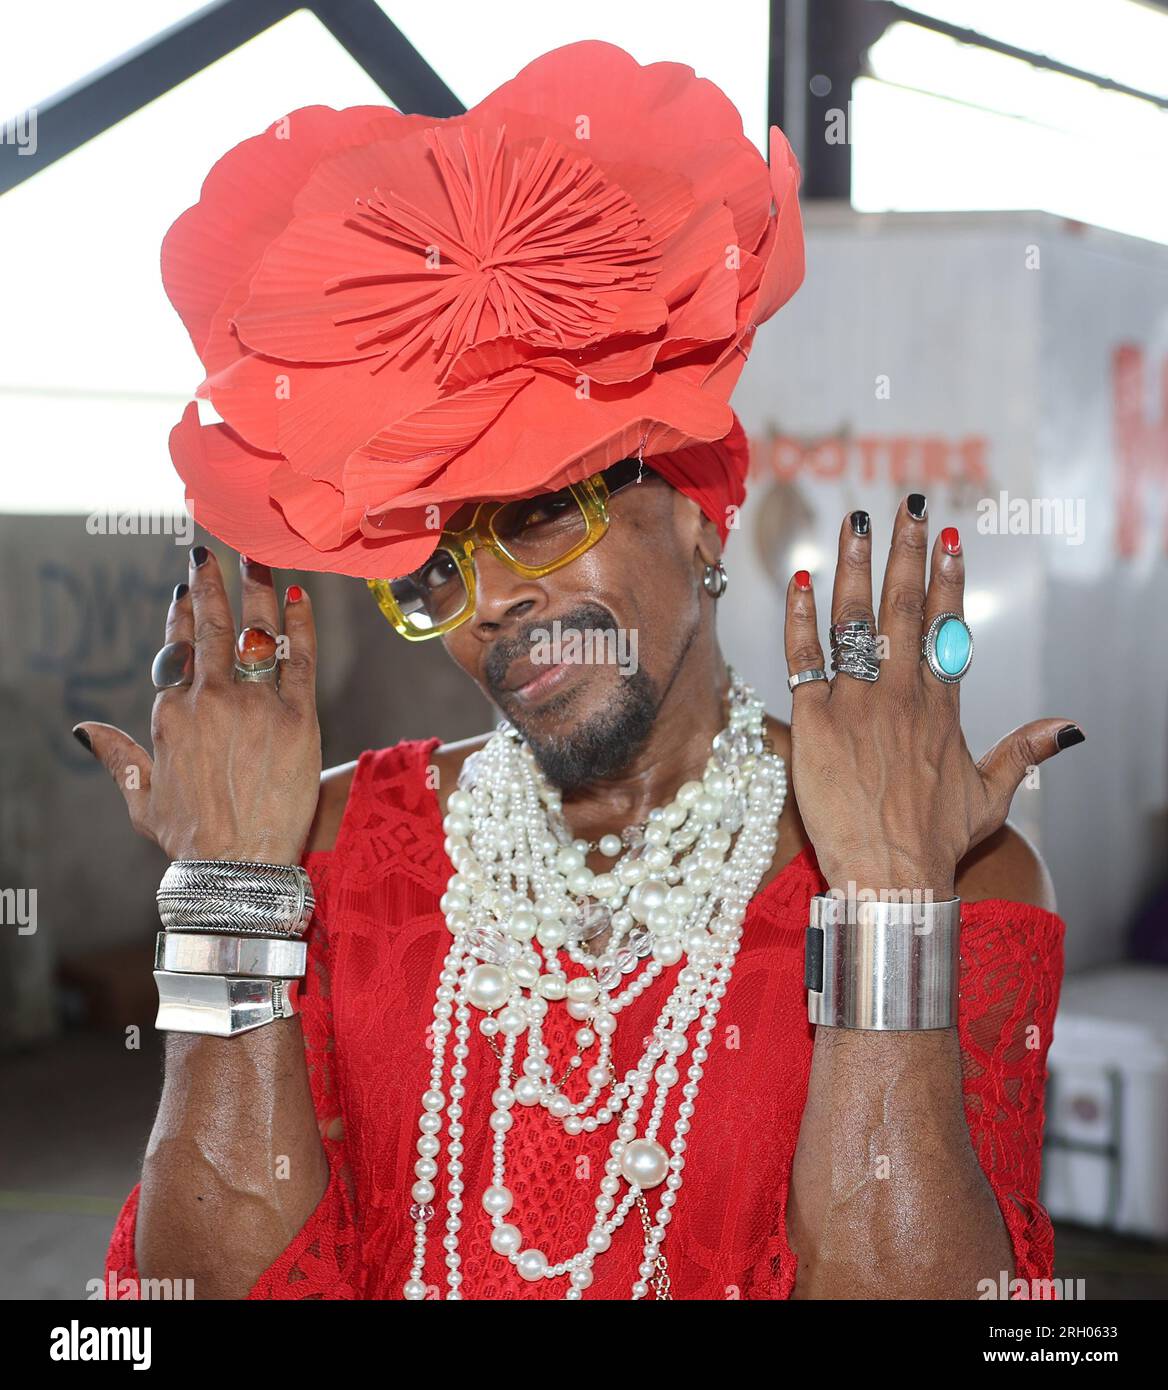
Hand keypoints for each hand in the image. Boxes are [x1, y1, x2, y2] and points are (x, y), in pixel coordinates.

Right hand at [73, 547, 321, 864]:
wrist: (237, 867)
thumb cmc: (190, 840)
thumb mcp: (142, 798)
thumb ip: (119, 757)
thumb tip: (87, 731)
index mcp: (171, 715)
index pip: (177, 651)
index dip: (183, 615)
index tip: (186, 587)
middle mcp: (209, 700)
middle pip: (213, 628)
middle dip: (213, 585)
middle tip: (215, 552)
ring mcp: (254, 705)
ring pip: (255, 634)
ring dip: (256, 590)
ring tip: (258, 557)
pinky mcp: (297, 718)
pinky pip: (300, 659)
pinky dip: (300, 625)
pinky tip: (300, 597)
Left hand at [783, 499, 1083, 896]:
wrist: (890, 876)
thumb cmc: (936, 842)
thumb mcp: (991, 796)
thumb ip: (1025, 753)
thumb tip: (1071, 728)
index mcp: (941, 708)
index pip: (946, 629)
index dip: (949, 581)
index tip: (951, 539)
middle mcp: (902, 695)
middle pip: (905, 610)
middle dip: (907, 554)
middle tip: (907, 508)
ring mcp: (857, 704)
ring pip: (855, 621)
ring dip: (854, 567)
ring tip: (855, 523)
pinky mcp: (815, 722)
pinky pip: (805, 659)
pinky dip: (800, 618)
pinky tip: (797, 581)